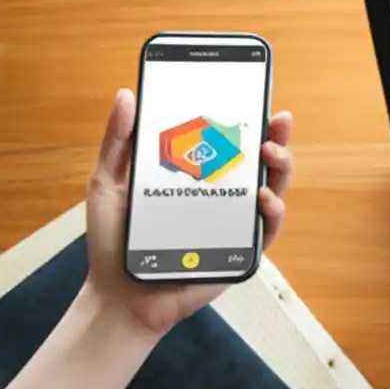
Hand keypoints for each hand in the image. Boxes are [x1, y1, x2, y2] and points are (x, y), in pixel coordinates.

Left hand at [84, 88, 294, 338]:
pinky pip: (267, 229)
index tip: (253, 95)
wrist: (119, 293)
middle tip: (277, 120)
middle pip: (259, 161)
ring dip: (281, 167)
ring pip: (273, 189)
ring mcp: (234, 222)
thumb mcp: (109, 183)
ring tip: (271, 152)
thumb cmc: (115, 240)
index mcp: (196, 175)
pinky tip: (264, 198)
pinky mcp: (240, 251)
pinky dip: (273, 211)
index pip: (228, 141)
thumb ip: (117, 141)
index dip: (246, 118)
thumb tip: (126, 95)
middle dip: (275, 135)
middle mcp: (221, 195)